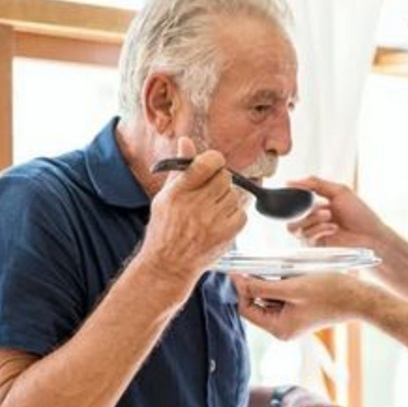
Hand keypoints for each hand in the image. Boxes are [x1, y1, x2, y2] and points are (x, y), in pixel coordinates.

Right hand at [141, 138, 246, 282]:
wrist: (168, 266)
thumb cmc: (165, 229)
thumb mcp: (165, 196)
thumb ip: (180, 168)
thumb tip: (186, 141)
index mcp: (178, 192)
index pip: (208, 163)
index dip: (214, 161)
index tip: (212, 165)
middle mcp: (195, 205)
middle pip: (225, 177)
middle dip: (220, 181)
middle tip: (210, 193)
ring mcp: (212, 221)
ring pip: (234, 195)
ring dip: (226, 200)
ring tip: (211, 212)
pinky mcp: (226, 235)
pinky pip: (242, 214)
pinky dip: (234, 216)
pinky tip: (219, 223)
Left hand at [232, 273, 375, 340]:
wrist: (359, 298)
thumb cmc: (330, 293)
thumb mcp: (292, 287)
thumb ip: (261, 287)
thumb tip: (237, 282)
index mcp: (279, 328)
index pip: (246, 309)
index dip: (240, 289)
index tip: (238, 269)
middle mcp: (283, 328)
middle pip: (256, 304)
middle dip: (256, 284)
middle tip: (259, 265)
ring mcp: (291, 320)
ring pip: (269, 298)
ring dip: (271, 282)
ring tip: (284, 271)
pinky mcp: (299, 311)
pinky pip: (282, 297)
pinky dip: (281, 284)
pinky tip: (292, 275)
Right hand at [286, 177, 387, 249]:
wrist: (371, 235)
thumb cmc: (360, 214)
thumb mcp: (339, 191)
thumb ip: (316, 184)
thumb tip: (292, 181)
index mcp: (318, 204)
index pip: (295, 199)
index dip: (291, 195)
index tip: (290, 189)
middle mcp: (314, 218)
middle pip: (290, 215)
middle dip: (304, 209)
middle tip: (322, 207)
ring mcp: (314, 232)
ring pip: (295, 227)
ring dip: (312, 219)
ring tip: (329, 216)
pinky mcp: (317, 246)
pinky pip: (306, 236)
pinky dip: (319, 229)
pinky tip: (333, 228)